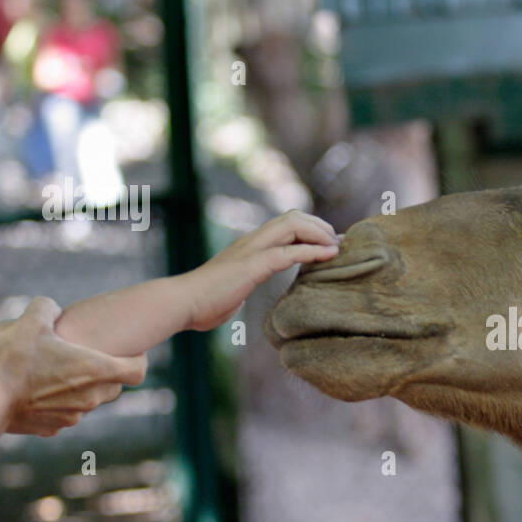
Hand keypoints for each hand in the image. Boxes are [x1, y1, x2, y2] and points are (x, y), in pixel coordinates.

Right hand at [0, 297, 148, 435]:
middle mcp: (91, 398)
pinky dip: (58, 403)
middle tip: (85, 357)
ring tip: (56, 372)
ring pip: (89, 401)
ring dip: (81, 388)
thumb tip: (49, 306)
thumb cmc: (13, 362)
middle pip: (114, 386)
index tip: (130, 352)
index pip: (137, 371)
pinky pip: (65, 413)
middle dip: (106, 373)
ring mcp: (73, 416)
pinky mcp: (52, 428)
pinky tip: (36, 391)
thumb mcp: (30, 323)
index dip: (138, 360)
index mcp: (96, 371)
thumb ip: (45, 308)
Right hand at [181, 210, 339, 331]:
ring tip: (336, 247)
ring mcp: (252, 250)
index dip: (311, 228)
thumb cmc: (205, 301)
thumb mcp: (233, 286)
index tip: (330, 242)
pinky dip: (312, 251)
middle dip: (320, 226)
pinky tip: (328, 256)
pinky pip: (288, 252)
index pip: (285, 223)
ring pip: (293, 226)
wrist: (183, 304)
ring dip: (320, 234)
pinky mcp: (253, 265)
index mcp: (250, 245)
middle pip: (293, 217)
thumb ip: (243, 282)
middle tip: (338, 242)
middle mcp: (253, 241)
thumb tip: (241, 292)